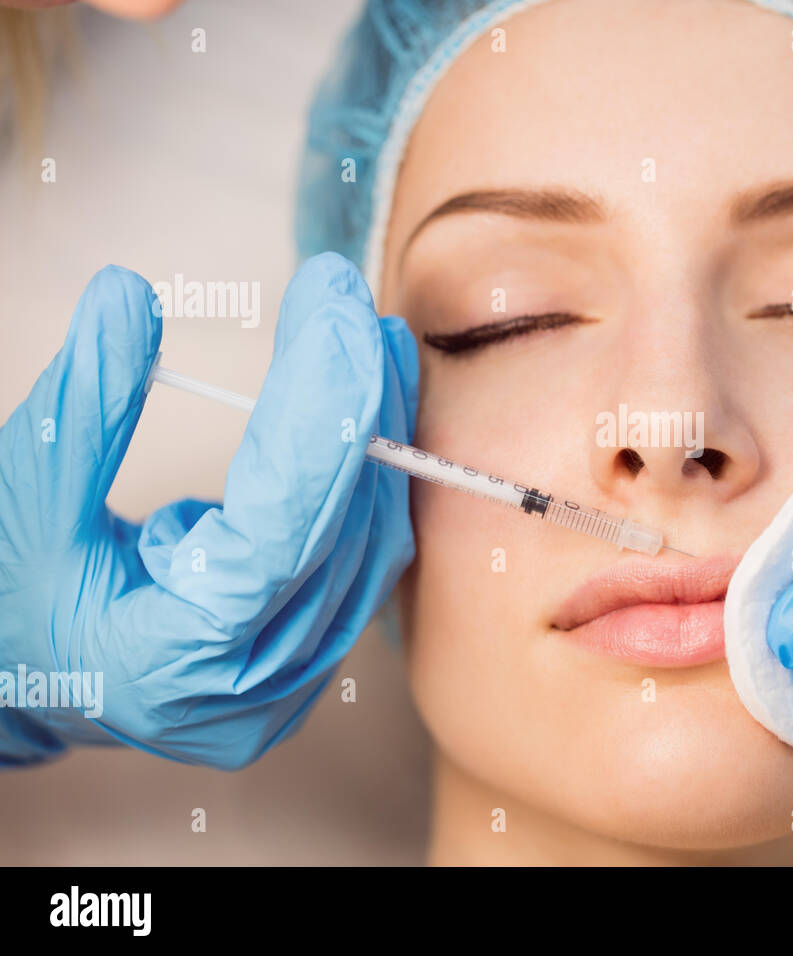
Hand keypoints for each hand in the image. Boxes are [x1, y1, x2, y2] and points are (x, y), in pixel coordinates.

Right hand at [0, 252, 417, 769]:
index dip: (318, 410)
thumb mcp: (19, 509)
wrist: (22, 689)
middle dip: (359, 404)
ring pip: (371, 543)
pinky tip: (367, 405)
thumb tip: (125, 295)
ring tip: (373, 339)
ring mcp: (291, 680)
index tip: (331, 307)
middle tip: (350, 304)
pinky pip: (362, 556)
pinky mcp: (307, 654)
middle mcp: (255, 684)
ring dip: (378, 432)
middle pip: (345, 530)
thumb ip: (78, 411)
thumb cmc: (8, 609)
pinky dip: (366, 475)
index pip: (283, 527)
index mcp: (175, 660)